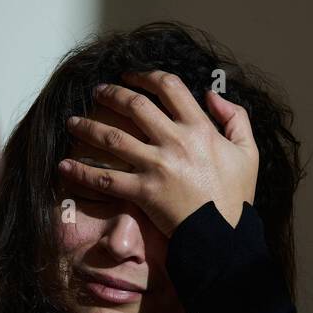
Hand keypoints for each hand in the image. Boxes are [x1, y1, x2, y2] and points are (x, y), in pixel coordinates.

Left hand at [58, 69, 258, 233]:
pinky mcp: (142, 192)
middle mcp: (175, 141)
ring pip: (113, 137)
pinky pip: (105, 179)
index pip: (168, 87)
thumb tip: (212, 95)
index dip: (146, 75)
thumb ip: (236, 118)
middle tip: (98, 92)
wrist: (224, 236)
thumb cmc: (235, 197)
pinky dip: (81, 171)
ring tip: (72, 122)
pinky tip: (64, 165)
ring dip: (88, 126)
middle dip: (111, 93)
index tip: (131, 76)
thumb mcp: (248, 153)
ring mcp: (156, 166)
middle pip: (135, 105)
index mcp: (200, 128)